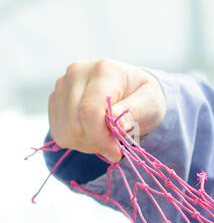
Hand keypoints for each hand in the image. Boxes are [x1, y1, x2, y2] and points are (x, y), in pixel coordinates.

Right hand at [48, 59, 166, 164]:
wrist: (131, 89)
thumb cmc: (143, 97)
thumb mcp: (150, 103)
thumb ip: (134, 112)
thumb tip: (115, 123)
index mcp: (103, 70)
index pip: (90, 111)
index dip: (101, 138)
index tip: (116, 152)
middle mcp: (76, 73)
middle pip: (75, 125)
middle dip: (97, 143)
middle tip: (114, 145)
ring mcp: (61, 86)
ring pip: (66, 132)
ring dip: (88, 144)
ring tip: (106, 136)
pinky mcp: (54, 100)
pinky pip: (60, 133)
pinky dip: (78, 142)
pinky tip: (93, 133)